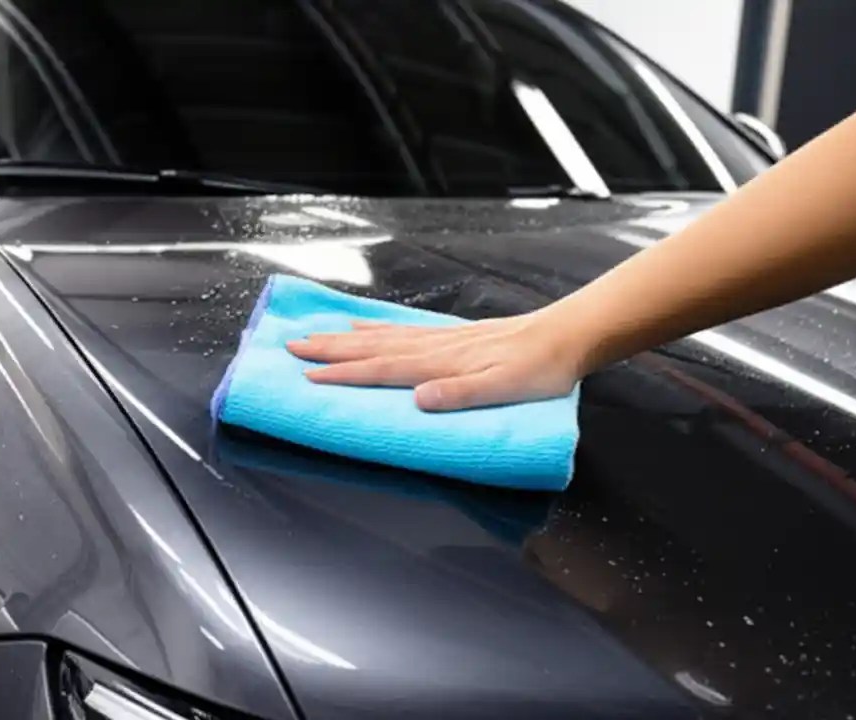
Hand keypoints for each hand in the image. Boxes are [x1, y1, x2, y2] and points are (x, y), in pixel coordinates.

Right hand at [285, 312, 584, 410]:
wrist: (565, 336)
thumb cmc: (539, 370)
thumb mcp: (505, 388)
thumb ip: (461, 394)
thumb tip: (418, 399)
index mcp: (442, 364)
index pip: (383, 370)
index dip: (345, 374)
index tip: (308, 374)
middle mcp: (433, 348)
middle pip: (371, 349)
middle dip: (330, 350)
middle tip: (291, 347)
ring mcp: (439, 339)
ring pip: (381, 337)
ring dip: (344, 339)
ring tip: (313, 335)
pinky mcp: (449, 335)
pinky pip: (400, 329)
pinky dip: (374, 328)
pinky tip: (360, 326)